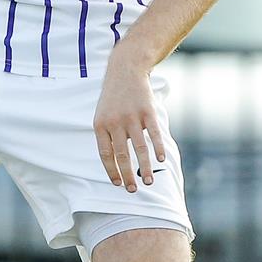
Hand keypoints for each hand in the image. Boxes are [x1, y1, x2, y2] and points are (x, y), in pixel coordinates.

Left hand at [93, 56, 167, 192]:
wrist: (125, 70)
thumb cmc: (113, 98)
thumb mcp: (102, 114)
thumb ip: (106, 137)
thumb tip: (114, 164)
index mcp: (100, 125)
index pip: (105, 154)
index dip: (112, 171)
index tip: (118, 184)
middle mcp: (115, 122)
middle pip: (122, 155)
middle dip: (127, 175)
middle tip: (133, 190)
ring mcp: (132, 117)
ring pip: (139, 148)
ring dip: (145, 167)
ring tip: (148, 182)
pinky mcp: (147, 112)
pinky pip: (153, 134)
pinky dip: (158, 148)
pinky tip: (161, 160)